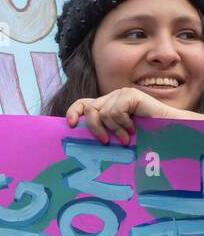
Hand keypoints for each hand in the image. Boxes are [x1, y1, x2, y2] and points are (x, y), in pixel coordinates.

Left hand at [65, 87, 183, 144]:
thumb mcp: (113, 134)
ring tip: (126, 137)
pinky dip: (122, 123)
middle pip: (90, 109)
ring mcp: (121, 94)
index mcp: (105, 105)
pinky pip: (116, 111)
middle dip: (95, 128)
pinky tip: (132, 129)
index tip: (71, 125)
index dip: (73, 112)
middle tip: (105, 141)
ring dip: (114, 129)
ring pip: (103, 112)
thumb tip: (77, 140)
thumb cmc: (139, 136)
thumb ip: (100, 131)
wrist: (164, 131)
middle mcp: (111, 97)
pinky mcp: (130, 94)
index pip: (82, 104)